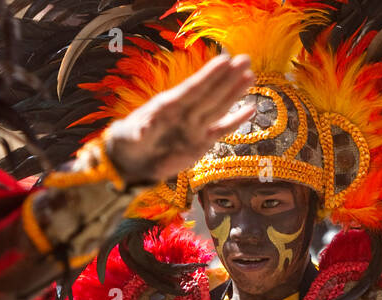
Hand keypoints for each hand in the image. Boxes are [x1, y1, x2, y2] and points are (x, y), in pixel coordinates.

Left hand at [104, 54, 256, 184]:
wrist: (135, 158)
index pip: (194, 88)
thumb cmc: (131, 141)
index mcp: (170, 106)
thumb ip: (141, 132)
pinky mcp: (202, 143)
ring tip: (250, 75)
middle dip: (228, 77)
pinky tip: (251, 108)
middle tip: (245, 59)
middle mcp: (187, 113)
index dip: (209, 75)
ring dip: (235, 92)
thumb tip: (144, 129)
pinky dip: (236, 121)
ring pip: (219, 107)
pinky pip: (222, 130)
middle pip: (211, 93)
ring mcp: (196, 127)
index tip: (225, 60)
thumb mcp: (132, 136)